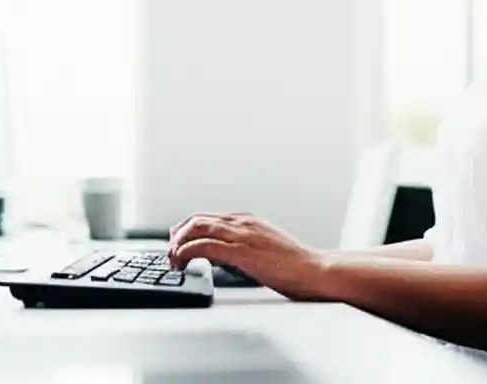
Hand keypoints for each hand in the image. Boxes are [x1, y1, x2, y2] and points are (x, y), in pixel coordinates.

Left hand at [167, 212, 331, 300]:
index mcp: (249, 221)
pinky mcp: (243, 252)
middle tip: (170, 254)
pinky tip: (182, 261)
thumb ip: (246, 246)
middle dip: (177, 235)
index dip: (187, 229)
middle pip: (197, 219)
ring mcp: (243, 236)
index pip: (208, 217)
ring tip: (172, 260)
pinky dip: (187, 252)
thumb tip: (226, 257)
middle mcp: (243, 223)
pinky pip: (206, 246)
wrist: (316, 270)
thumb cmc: (297, 264)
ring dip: (178, 243)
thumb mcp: (267, 248)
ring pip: (197, 228)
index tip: (177, 243)